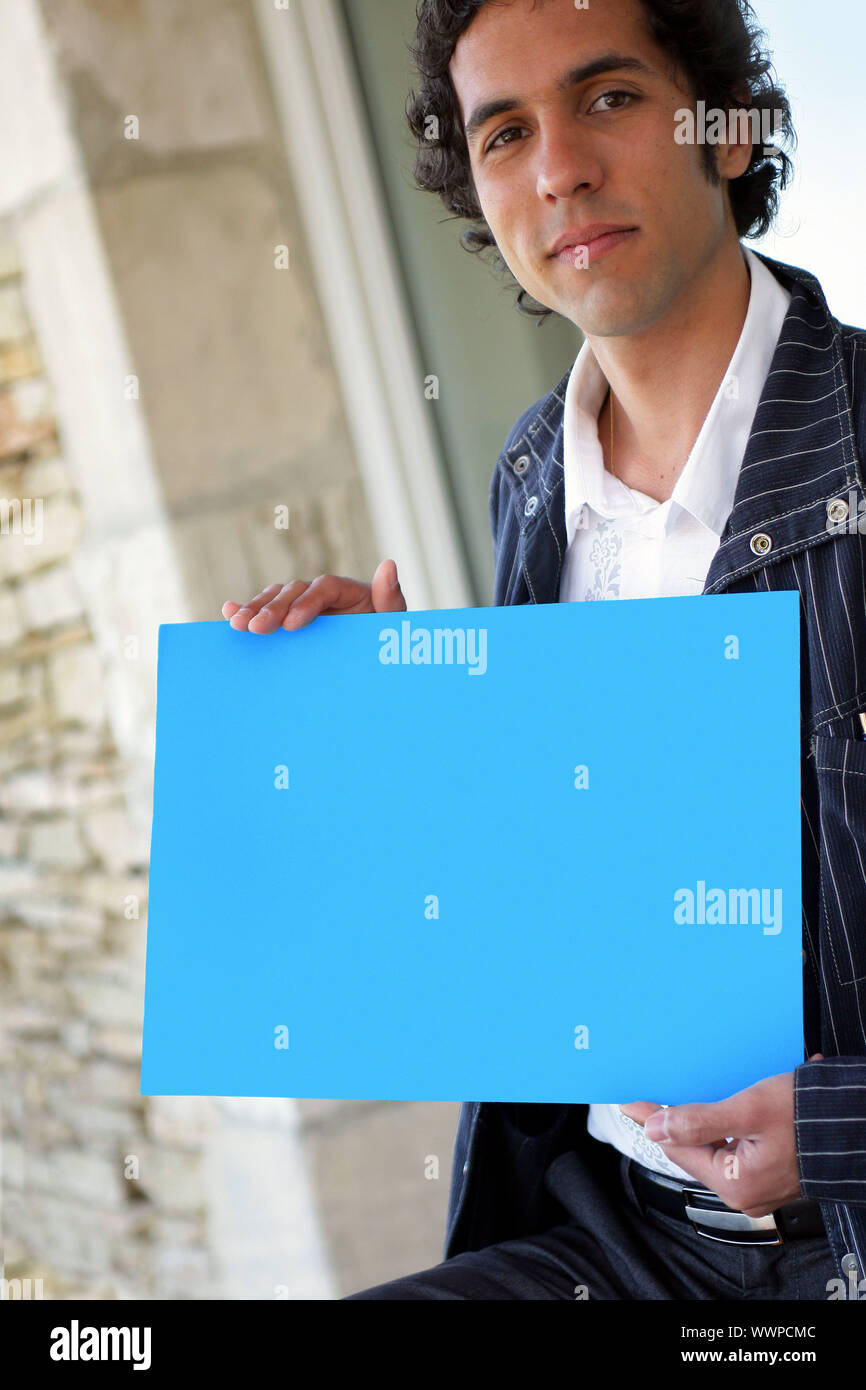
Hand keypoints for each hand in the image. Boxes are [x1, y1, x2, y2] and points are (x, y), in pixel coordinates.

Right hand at [222, 559, 406, 633]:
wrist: (380, 664)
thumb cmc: (390, 643)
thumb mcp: (395, 624)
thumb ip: (391, 598)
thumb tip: (389, 565)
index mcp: (350, 592)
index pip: (325, 588)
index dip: (307, 602)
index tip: (292, 623)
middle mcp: (323, 595)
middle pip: (294, 592)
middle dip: (273, 609)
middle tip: (256, 628)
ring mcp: (304, 607)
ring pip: (276, 600)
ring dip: (254, 610)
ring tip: (237, 624)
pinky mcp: (290, 622)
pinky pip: (267, 613)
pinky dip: (247, 611)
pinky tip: (228, 613)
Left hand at [620, 1054, 823, 1216]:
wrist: (852, 1122)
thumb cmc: (806, 1117)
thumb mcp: (747, 1110)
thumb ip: (699, 1120)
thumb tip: (655, 1127)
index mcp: (736, 1183)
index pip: (678, 1148)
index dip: (651, 1121)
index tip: (628, 1102)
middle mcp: (745, 1192)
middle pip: (695, 1151)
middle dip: (673, 1122)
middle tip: (647, 1098)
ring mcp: (758, 1184)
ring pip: (714, 1148)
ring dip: (697, 1123)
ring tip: (675, 1100)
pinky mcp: (769, 1170)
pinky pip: (733, 1148)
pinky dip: (720, 1127)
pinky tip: (713, 1108)